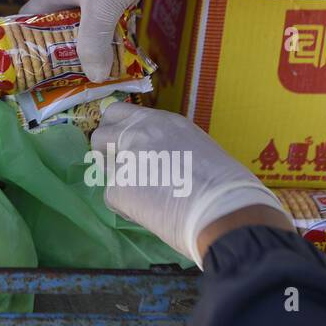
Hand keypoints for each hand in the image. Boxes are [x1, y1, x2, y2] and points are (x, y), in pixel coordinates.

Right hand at [21, 0, 180, 80]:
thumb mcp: (99, 3)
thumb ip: (93, 41)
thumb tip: (93, 77)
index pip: (27, 22)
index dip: (22, 43)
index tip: (23, 69)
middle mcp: (72, 1)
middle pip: (58, 36)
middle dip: (60, 60)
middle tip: (61, 87)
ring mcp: (96, 4)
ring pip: (87, 37)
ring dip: (90, 57)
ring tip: (90, 86)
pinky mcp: (118, 6)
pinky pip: (110, 34)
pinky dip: (112, 49)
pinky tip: (116, 68)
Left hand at [91, 102, 289, 266]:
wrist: (225, 210)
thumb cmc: (224, 182)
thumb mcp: (194, 145)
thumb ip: (167, 143)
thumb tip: (156, 154)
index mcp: (159, 120)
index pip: (116, 112)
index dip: (116, 129)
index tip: (122, 142)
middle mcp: (136, 133)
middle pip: (101, 135)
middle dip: (107, 153)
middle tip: (128, 171)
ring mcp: (124, 159)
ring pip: (104, 167)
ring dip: (117, 178)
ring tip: (144, 194)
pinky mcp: (117, 188)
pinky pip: (113, 198)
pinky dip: (127, 208)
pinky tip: (152, 213)